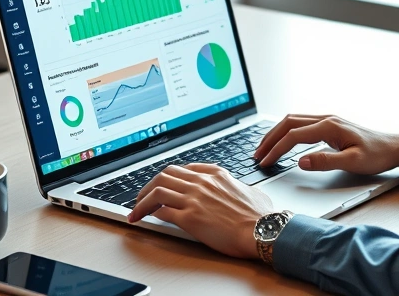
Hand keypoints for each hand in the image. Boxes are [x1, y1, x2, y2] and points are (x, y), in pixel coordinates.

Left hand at [127, 163, 272, 258]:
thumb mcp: (249, 190)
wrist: (261, 230)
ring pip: (157, 191)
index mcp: (215, 174)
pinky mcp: (189, 218)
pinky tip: (149, 219)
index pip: (183, 168)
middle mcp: (201, 183)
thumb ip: (237, 186)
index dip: (168, 177)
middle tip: (142, 196)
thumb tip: (238, 189)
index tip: (162, 184)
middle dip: (149, 185)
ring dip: (143, 200)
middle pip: (164, 175)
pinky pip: (162, 212)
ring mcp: (194, 199)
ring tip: (137, 210)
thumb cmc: (259, 215)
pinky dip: (152, 214)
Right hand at [254, 114, 398, 174]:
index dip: (276, 150)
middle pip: (288, 123)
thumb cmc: (377, 155)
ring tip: (264, 148)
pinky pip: (301, 124)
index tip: (265, 162)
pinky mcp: (329, 125)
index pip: (294, 136)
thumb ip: (325, 162)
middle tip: (256, 154)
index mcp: (329, 127)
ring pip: (293, 121)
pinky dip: (286, 132)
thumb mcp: (353, 163)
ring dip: (276, 133)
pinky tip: (282, 141)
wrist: (394, 147)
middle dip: (269, 138)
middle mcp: (326, 119)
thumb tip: (300, 162)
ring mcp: (327, 120)